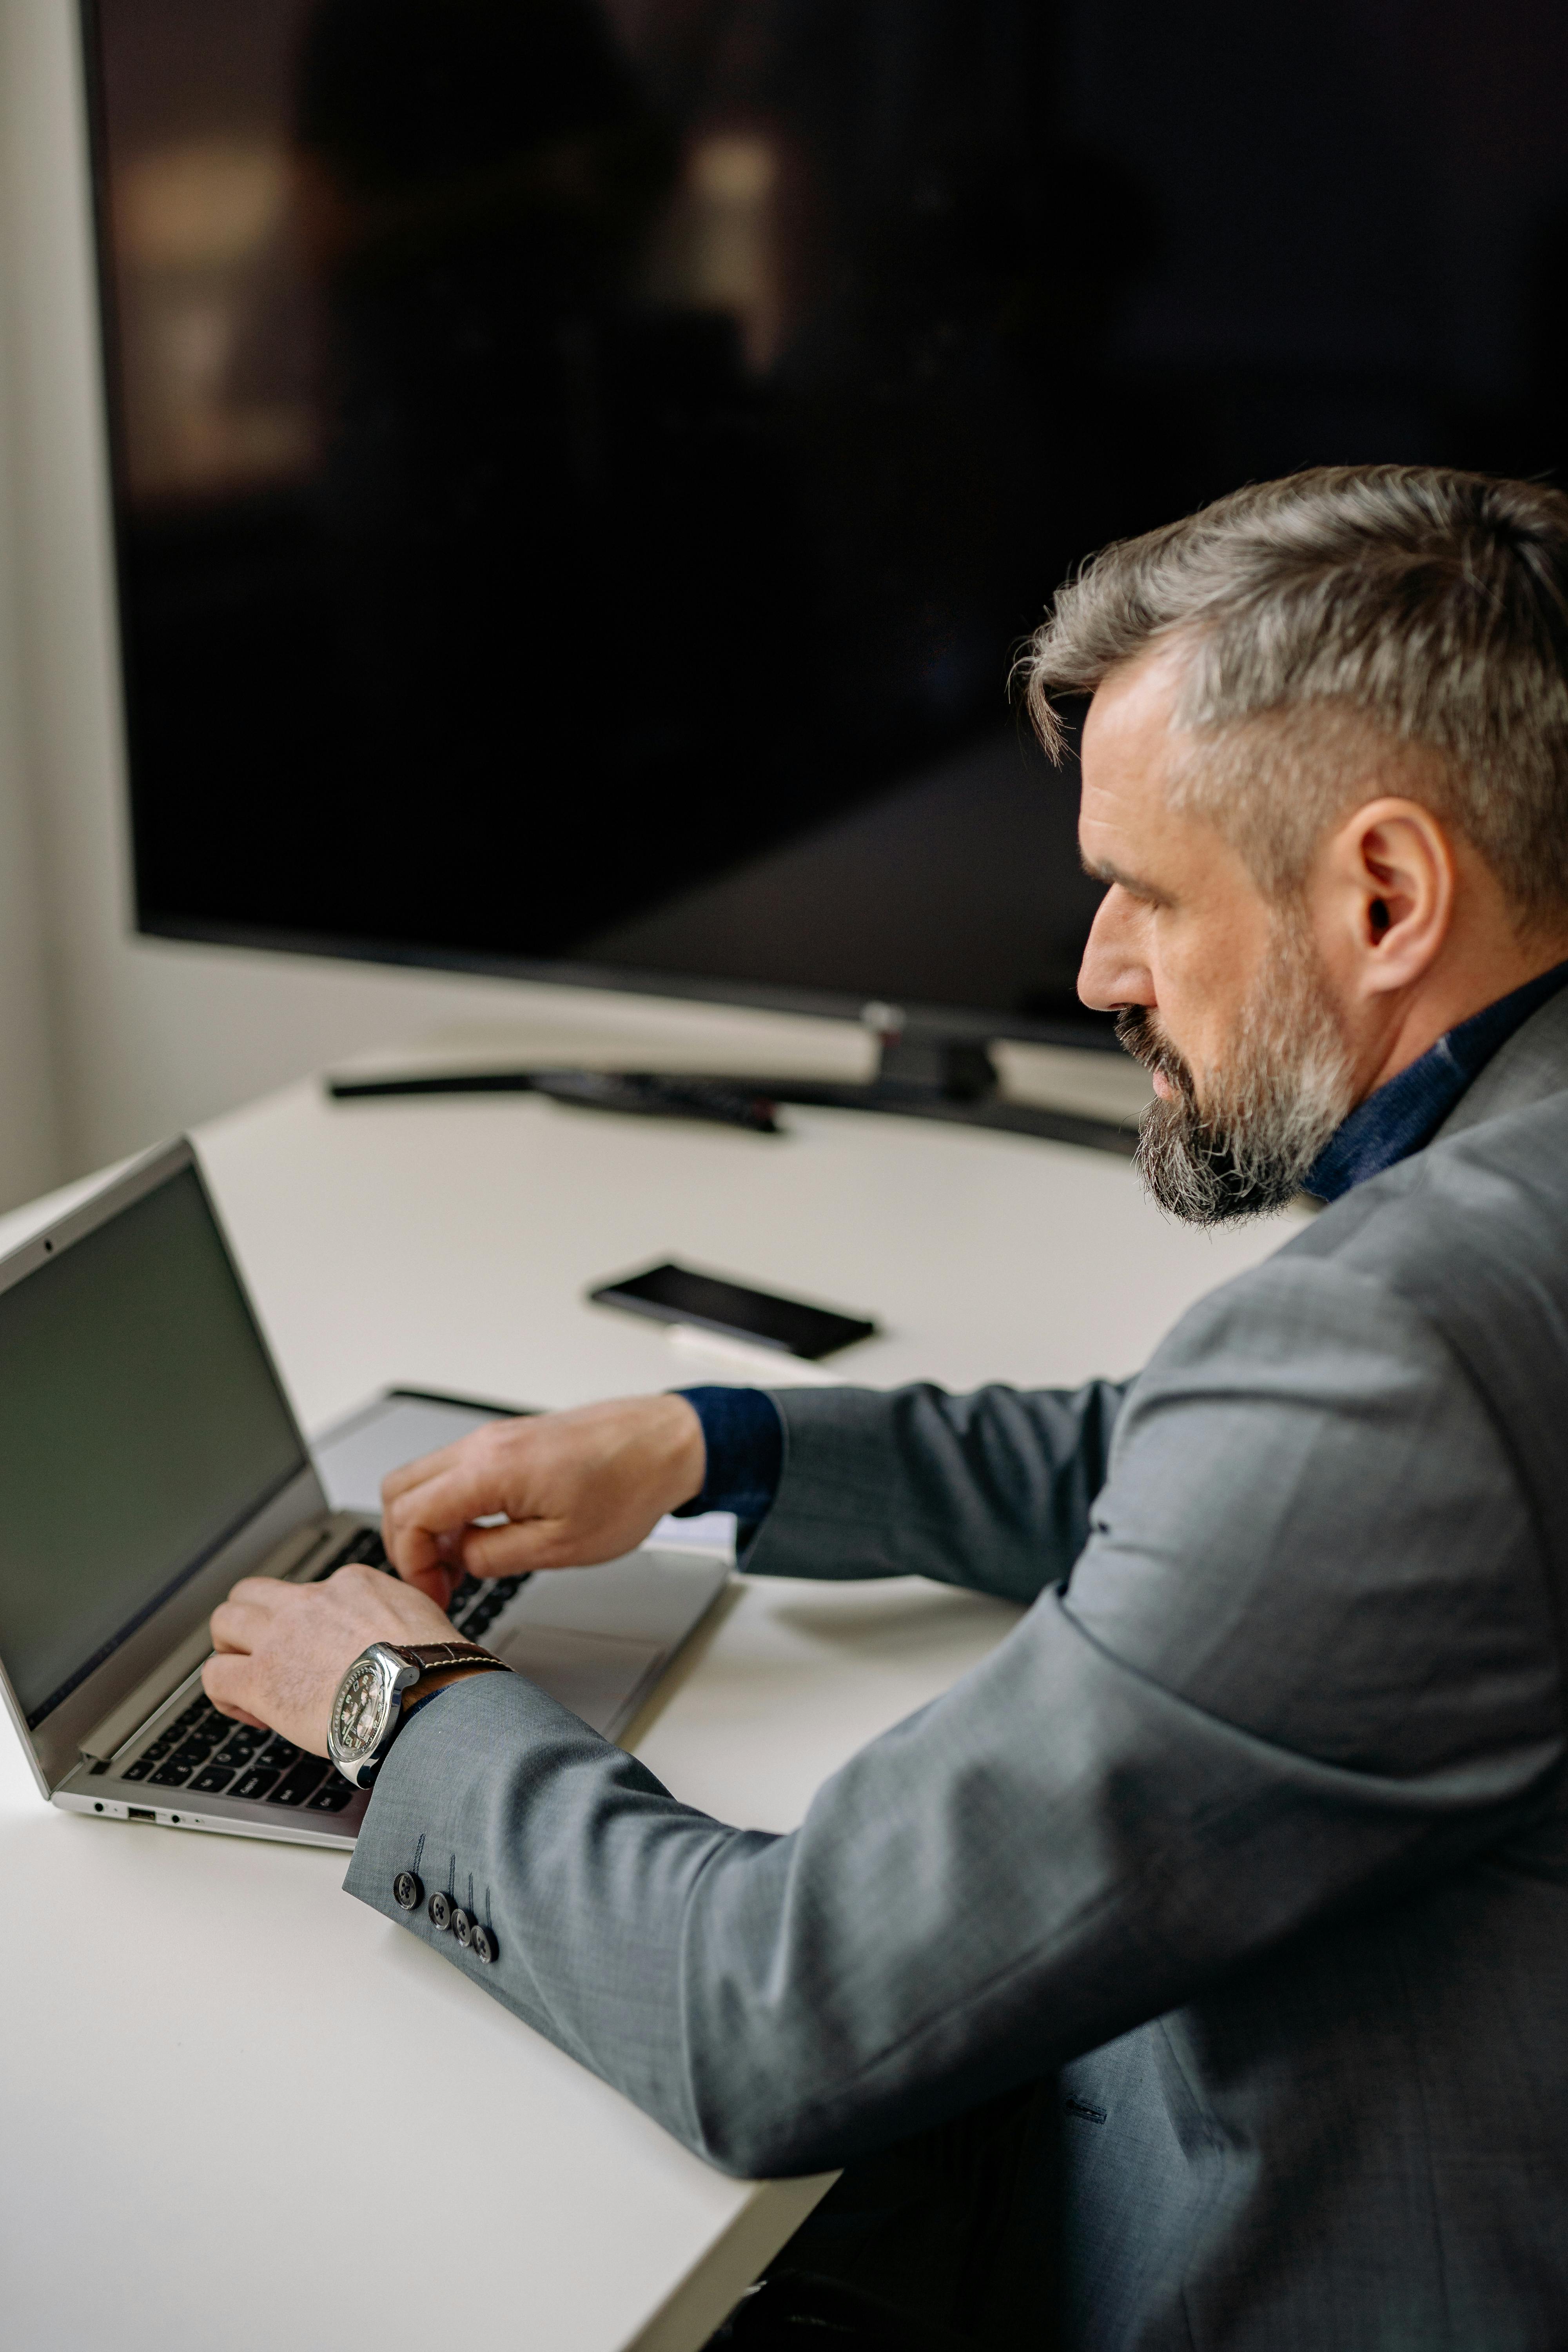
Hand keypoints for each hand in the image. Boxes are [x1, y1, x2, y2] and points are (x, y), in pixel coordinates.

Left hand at [203, 1562, 457, 1751]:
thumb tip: (394, 1630)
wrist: (423, 1695)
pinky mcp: (260, 1679)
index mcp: (350, 1584)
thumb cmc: (433, 1666)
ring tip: (246, 1677)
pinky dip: (224, 1692)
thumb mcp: (421, 1616)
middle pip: (251, 1592)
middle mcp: (309, 1602)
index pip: (307, 1592)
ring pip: (223, 1621)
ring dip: (230, 1649)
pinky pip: (214, 1675)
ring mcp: (280, 1637)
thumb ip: (395, 1613)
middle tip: (264, 1653)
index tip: (316, 1654)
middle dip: (250, 1621)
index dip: (304, 1625)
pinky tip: (247, 1709)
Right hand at [381, 1393, 705, 1599]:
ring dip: (427, 1523)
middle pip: (400, 1489)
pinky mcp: (507, 1441)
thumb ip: (496, 1556)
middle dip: (408, 1542)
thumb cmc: (629, 1487)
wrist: (665, 1443)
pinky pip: (453, 1471)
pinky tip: (479, 1535)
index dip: (412, 1562)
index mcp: (491, 1469)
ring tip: (460, 1563)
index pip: (411, 1513)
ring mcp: (493, 1438)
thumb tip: (460, 1561)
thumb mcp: (561, 1547)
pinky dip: (449, 1505)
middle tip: (439, 1580)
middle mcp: (483, 1444)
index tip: (435, 1591)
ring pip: (423, 1478)